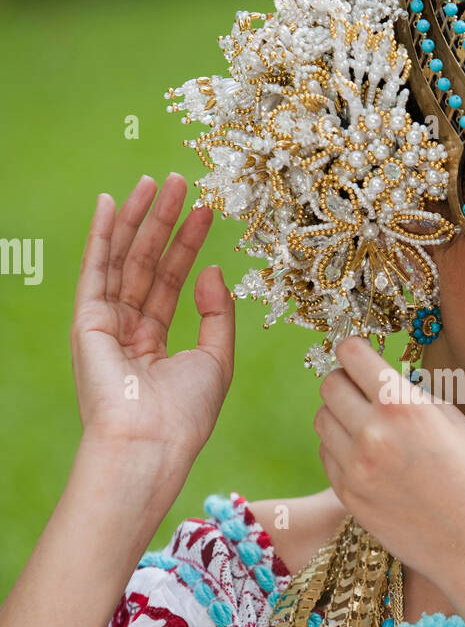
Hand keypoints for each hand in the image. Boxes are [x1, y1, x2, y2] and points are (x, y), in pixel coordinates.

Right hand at [70, 174, 234, 465]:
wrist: (150, 444)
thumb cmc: (185, 415)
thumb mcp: (217, 360)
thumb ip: (217, 314)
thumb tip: (212, 269)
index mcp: (154, 346)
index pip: (171, 283)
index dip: (190, 246)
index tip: (209, 212)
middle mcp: (126, 332)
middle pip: (146, 264)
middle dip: (165, 223)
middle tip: (183, 182)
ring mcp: (104, 326)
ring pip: (123, 260)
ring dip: (139, 219)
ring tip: (158, 182)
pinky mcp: (85, 322)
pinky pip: (95, 270)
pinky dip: (101, 235)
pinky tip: (111, 203)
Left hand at [313, 334, 464, 585]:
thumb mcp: (455, 422)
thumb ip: (413, 395)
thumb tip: (381, 377)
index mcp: (403, 406)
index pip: (352, 355)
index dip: (356, 349)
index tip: (362, 355)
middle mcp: (372, 434)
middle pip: (329, 385)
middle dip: (345, 381)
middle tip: (363, 390)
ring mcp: (355, 469)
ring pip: (322, 420)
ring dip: (339, 415)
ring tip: (366, 425)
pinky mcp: (349, 497)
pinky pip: (327, 456)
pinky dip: (340, 449)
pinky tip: (367, 456)